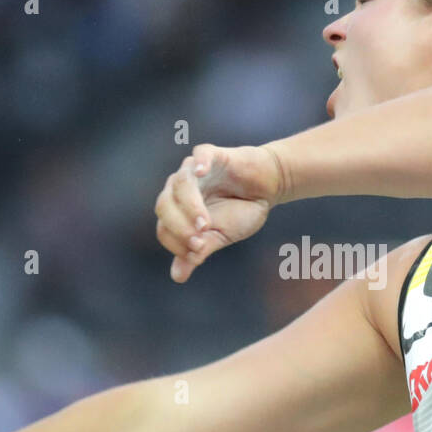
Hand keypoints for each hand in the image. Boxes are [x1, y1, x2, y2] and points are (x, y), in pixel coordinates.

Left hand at [154, 143, 283, 282]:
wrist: (268, 188)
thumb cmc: (241, 211)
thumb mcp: (221, 236)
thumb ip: (200, 251)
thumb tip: (177, 277)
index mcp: (177, 210)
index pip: (164, 229)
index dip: (177, 243)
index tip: (199, 251)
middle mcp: (179, 189)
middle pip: (163, 206)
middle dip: (179, 227)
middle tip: (199, 240)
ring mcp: (194, 169)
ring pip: (180, 184)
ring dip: (189, 206)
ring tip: (205, 224)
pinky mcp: (213, 154)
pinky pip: (200, 154)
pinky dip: (199, 163)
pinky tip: (202, 171)